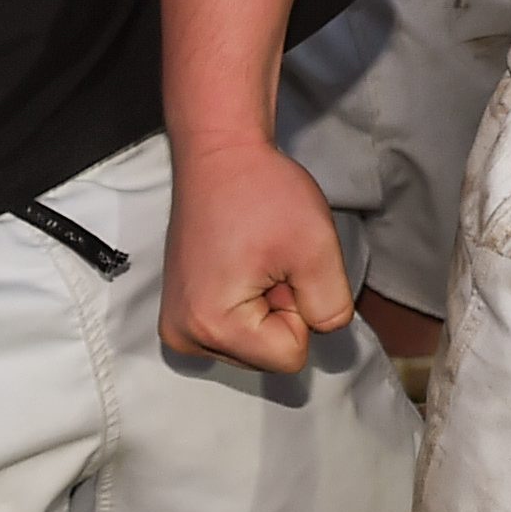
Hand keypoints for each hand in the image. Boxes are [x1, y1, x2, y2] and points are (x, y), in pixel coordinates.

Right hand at [161, 136, 353, 374]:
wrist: (220, 155)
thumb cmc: (264, 192)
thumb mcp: (318, 249)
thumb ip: (331, 307)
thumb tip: (322, 331)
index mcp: (212, 326)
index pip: (290, 356)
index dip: (300, 309)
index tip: (281, 265)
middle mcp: (184, 336)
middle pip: (268, 354)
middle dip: (280, 309)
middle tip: (267, 259)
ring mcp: (178, 326)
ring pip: (254, 344)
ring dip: (265, 305)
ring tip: (253, 258)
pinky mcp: (181, 312)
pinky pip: (235, 329)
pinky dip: (247, 301)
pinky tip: (239, 264)